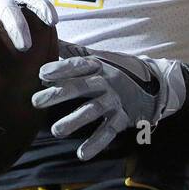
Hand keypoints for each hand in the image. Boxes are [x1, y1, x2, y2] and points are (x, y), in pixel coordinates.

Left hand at [32, 43, 184, 159]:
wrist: (152, 85)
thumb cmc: (115, 71)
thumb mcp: (97, 58)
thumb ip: (72, 52)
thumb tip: (48, 35)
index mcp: (97, 66)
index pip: (77, 65)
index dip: (60, 69)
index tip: (41, 74)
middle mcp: (106, 82)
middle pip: (82, 86)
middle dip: (59, 94)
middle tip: (36, 102)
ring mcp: (115, 101)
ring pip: (94, 110)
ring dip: (74, 120)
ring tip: (56, 130)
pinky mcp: (122, 118)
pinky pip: (108, 131)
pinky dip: (96, 144)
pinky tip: (81, 154)